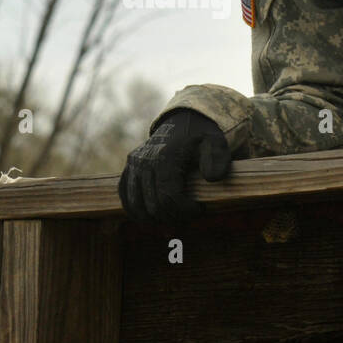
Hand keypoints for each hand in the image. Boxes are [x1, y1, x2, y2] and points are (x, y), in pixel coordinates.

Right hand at [117, 109, 231, 224]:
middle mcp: (143, 161)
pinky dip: (137, 212)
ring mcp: (132, 166)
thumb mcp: (215, 142)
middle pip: (153, 207)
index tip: (200, 209)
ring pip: (136, 207)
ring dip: (155, 220)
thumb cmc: (200, 137)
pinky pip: (125, 198)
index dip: (185, 211)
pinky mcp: (127, 170)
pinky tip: (155, 216)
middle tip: (189, 215)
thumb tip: (212, 178)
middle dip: (173, 217)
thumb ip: (217, 159)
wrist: (182, 123)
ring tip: (173, 219)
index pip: (169, 197)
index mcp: (164, 157)